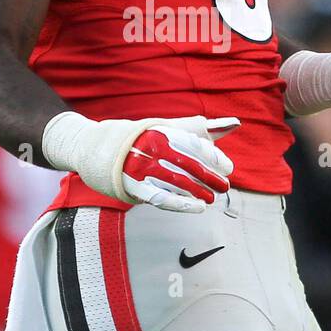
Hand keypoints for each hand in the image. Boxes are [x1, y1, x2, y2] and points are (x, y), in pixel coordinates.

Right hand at [42, 110, 239, 211]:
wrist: (96, 149)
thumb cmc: (141, 138)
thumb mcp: (169, 128)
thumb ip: (201, 129)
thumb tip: (234, 123)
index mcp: (160, 131)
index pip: (192, 143)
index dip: (213, 157)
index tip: (228, 167)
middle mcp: (150, 147)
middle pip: (187, 164)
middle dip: (209, 176)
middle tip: (225, 185)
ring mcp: (140, 167)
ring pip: (176, 182)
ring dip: (197, 192)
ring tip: (212, 199)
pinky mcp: (132, 185)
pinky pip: (160, 197)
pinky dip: (181, 203)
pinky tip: (197, 207)